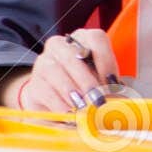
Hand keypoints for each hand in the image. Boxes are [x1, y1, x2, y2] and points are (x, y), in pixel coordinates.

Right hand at [0, 28, 121, 112]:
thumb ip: (107, 85)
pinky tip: (69, 113)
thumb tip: (117, 97)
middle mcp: (61, 46)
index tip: (112, 82)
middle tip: (97, 99)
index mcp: (83, 39)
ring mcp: (43, 62)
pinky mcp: (34, 83)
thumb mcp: (100, 82)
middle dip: (87, 80)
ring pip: (54, 70)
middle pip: (73, 56)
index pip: (96, 39)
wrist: (54, 100)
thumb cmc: (84, 87)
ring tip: (83, 107)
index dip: (105, 60)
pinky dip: (59, 103)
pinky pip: (44, 90)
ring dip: (71, 91)